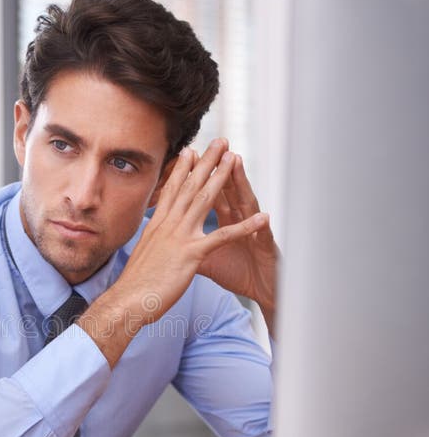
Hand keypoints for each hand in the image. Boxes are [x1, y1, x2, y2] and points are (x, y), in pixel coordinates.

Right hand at [110, 140, 268, 322]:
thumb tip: (151, 240)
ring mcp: (180, 237)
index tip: (191, 151)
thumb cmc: (133, 286)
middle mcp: (168, 225)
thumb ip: (151, 244)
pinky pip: (223, 237)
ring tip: (235, 159)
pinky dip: (246, 227)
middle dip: (207, 162)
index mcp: (157, 225)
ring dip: (222, 178)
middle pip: (190, 186)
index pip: (172, 190)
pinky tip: (261, 218)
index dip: (183, 169)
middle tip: (220, 141)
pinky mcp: (192, 254)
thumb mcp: (141, 257)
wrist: (127, 301)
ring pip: (205, 200)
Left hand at [197, 149, 278, 334]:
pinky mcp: (266, 248)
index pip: (211, 195)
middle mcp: (242, 222)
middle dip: (221, 168)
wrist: (264, 291)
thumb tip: (168, 243)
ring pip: (247, 204)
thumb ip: (191, 248)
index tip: (188, 158)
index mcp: (226, 223)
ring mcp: (255, 232)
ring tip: (236, 162)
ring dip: (241, 184)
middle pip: (230, 191)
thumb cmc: (240, 274)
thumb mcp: (209, 261)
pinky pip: (263, 236)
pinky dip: (261, 227)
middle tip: (215, 145)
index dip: (200, 178)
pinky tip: (263, 217)